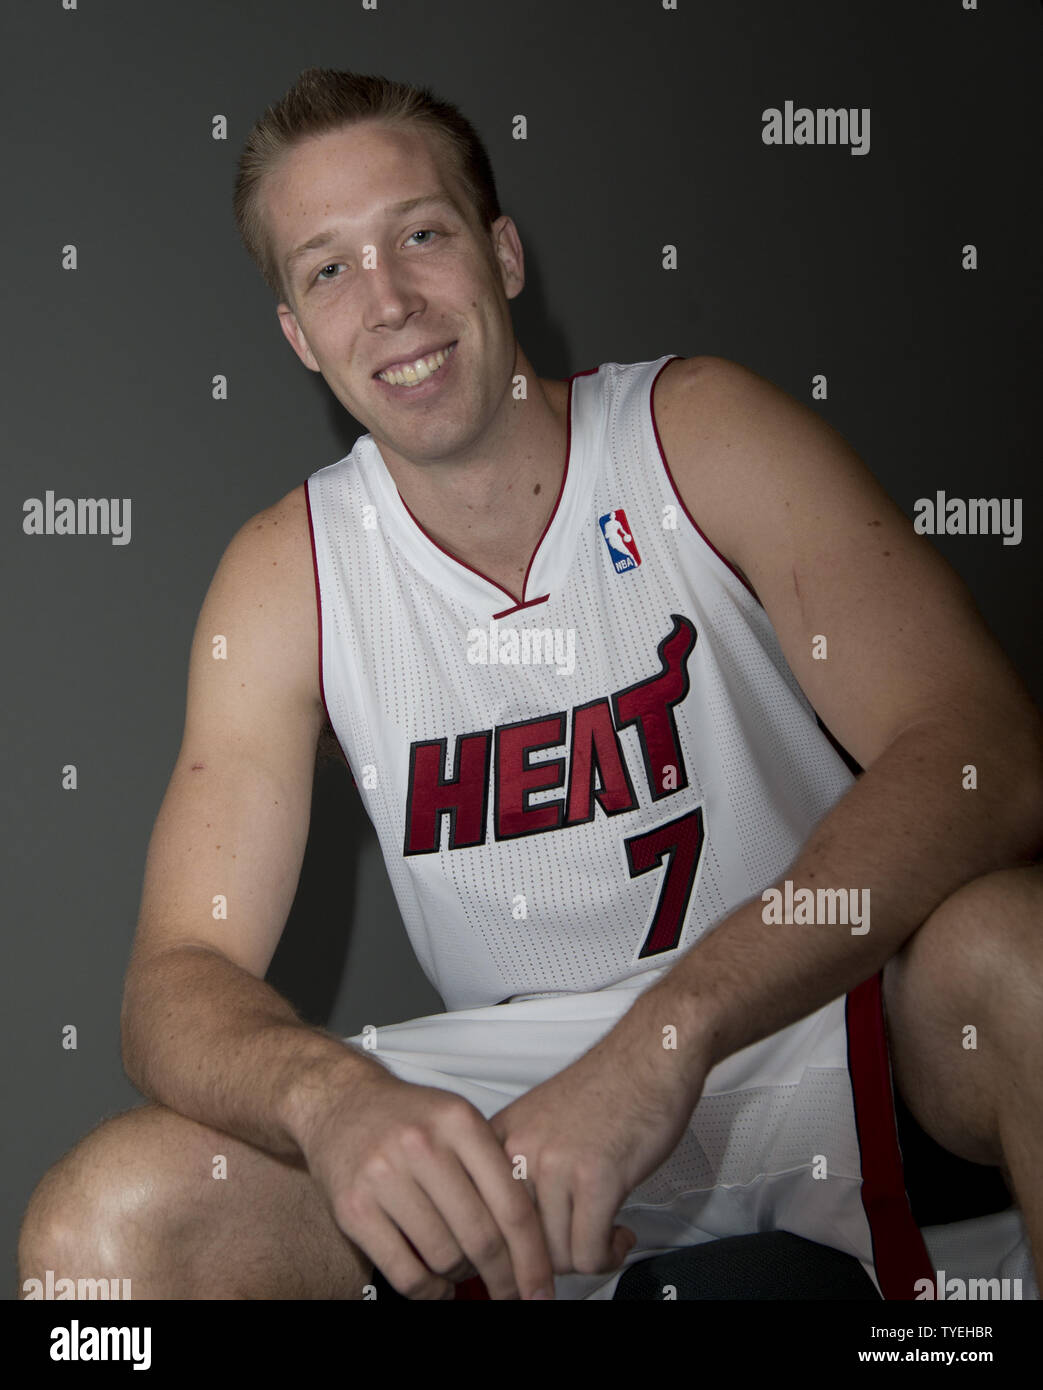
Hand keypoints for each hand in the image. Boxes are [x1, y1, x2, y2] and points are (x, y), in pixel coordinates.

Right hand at [299, 1066, 554, 1299]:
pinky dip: (429, 1292)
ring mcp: (384, 1176)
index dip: (533, 1257)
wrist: (341, 1101)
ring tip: (463, 1271)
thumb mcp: (457, 1120)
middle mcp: (423, 1145)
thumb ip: (492, 1167)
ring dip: (461, 1277)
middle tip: (510, 1292)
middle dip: (503, 1278)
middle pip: (481, 1237)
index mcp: (459, 1121)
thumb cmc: (408, 1117)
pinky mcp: (354, 1208)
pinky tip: (436, 1285)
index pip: (512, 1204)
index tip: (541, 1288)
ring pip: (444, 1258)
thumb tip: (531, 1240)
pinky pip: (405, 1273)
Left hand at [488, 983, 708, 1276]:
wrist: (650, 1054)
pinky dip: (608, 1256)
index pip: (481, 1218)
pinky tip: (620, 1235)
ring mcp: (555, 1164)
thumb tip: (515, 1235)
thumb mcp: (541, 1123)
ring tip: (605, 1237)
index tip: (523, 1271)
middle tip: (577, 1249)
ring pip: (556, 1255)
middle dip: (550, 1260)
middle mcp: (518, 1151)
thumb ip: (522, 1171)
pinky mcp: (597, 1177)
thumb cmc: (607, 1088)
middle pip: (517, 1244)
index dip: (504, 1255)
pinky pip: (590, 1251)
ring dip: (586, 1257)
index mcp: (499, 1138)